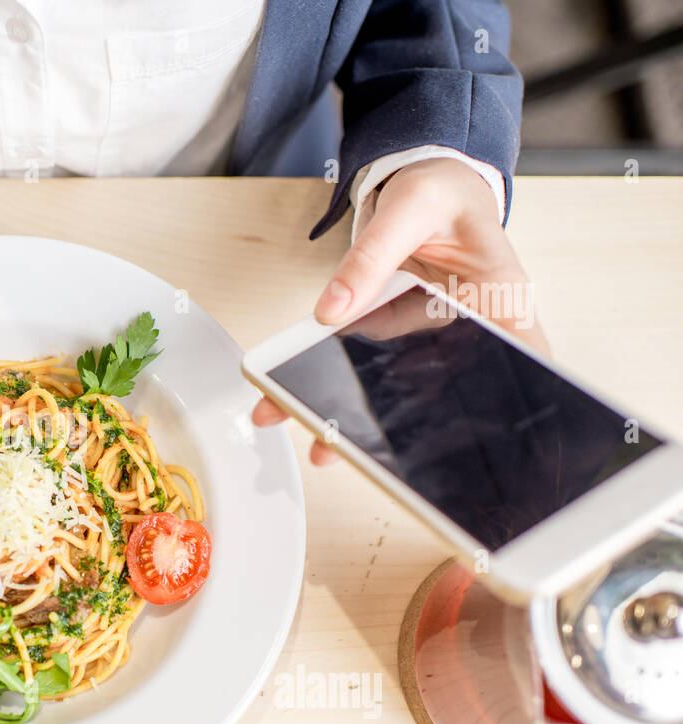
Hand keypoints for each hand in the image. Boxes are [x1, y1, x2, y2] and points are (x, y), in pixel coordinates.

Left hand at [252, 157, 547, 465]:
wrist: (421, 179)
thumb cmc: (439, 189)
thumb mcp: (407, 209)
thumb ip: (371, 257)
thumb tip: (332, 309)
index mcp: (500, 299)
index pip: (519, 362)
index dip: (505, 407)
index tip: (475, 440)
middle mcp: (470, 328)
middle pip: (446, 389)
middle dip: (400, 428)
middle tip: (357, 448)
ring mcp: (432, 336)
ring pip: (398, 387)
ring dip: (355, 414)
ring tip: (319, 438)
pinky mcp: (398, 335)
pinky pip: (367, 365)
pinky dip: (334, 382)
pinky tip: (300, 404)